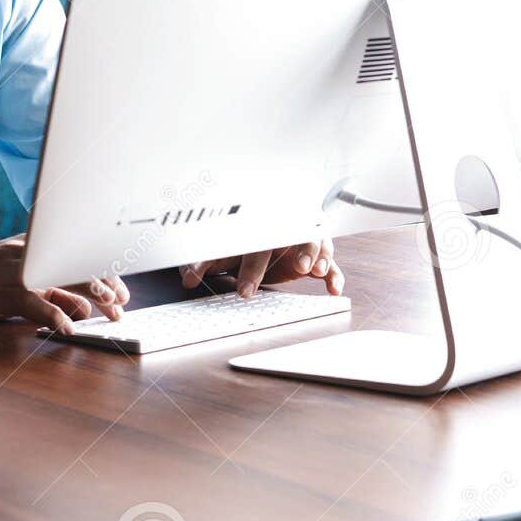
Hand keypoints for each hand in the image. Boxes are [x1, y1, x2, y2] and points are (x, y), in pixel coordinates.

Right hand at [0, 234, 128, 334]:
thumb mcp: (20, 286)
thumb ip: (53, 294)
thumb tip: (85, 309)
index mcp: (31, 246)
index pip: (76, 250)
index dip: (104, 270)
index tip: (121, 291)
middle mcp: (25, 251)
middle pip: (74, 259)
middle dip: (104, 282)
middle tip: (120, 305)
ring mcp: (11, 269)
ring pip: (60, 274)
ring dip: (89, 294)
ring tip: (107, 312)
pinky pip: (33, 302)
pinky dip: (54, 316)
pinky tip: (67, 329)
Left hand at [179, 238, 342, 297]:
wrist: (265, 233)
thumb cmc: (243, 243)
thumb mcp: (222, 252)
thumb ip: (203, 263)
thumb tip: (187, 278)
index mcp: (256, 230)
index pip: (250, 244)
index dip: (248, 267)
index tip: (242, 290)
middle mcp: (280, 232)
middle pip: (282, 239)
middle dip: (283, 257)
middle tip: (281, 275)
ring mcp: (300, 243)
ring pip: (314, 241)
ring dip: (316, 253)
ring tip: (314, 269)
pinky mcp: (316, 257)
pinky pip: (331, 263)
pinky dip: (333, 274)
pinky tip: (332, 289)